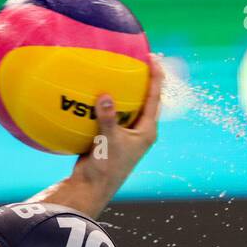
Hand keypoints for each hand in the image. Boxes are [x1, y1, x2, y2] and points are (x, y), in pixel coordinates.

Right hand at [40, 56, 163, 218]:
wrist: (90, 188)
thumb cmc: (105, 168)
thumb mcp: (108, 141)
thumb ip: (108, 118)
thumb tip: (105, 95)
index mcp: (146, 132)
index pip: (155, 99)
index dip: (156, 77)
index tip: (154, 58)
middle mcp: (139, 132)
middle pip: (144, 99)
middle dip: (142, 79)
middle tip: (138, 57)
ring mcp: (125, 134)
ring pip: (127, 107)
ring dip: (123, 90)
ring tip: (117, 68)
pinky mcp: (110, 137)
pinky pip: (109, 113)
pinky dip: (104, 102)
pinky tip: (93, 89)